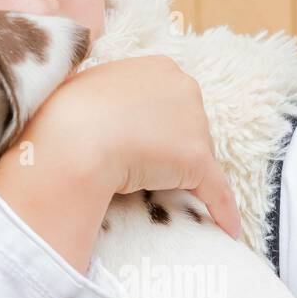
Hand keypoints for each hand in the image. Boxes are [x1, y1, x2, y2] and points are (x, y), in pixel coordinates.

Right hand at [35, 55, 242, 237]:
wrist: (73, 137)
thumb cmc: (69, 112)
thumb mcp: (88, 87)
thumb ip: (109, 95)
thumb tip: (102, 109)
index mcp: (159, 68)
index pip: (170, 100)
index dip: (155, 123)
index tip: (137, 138)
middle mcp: (184, 88)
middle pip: (189, 126)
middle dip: (170, 147)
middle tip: (138, 164)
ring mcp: (194, 124)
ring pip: (197, 157)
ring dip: (179, 174)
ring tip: (149, 190)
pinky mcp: (197, 161)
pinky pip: (216, 190)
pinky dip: (222, 210)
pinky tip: (228, 229)